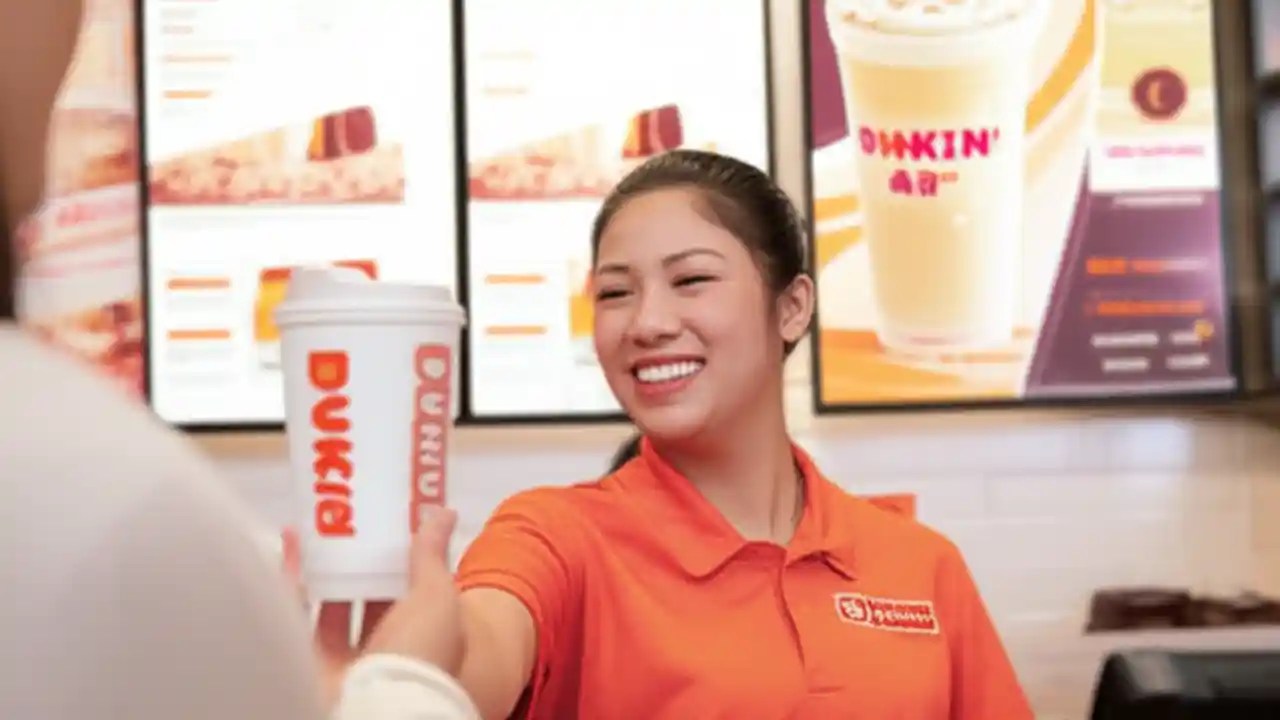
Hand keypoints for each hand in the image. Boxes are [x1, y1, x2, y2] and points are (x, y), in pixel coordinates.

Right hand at [280, 507, 465, 705]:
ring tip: (315, 529)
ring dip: (322, 568)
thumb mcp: (436, 597)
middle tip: (347, 523)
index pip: (414, 594)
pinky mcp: (307, 663)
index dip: (404, 559)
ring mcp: (345, 661)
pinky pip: (296, 616)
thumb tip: (444, 513)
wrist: (373, 707)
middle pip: (368, 600)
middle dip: (358, 562)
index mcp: (425, 638)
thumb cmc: (417, 654)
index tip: (391, 523)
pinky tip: (289, 546)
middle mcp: (385, 652)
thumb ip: (432, 556)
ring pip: (330, 608)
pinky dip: (289, 581)